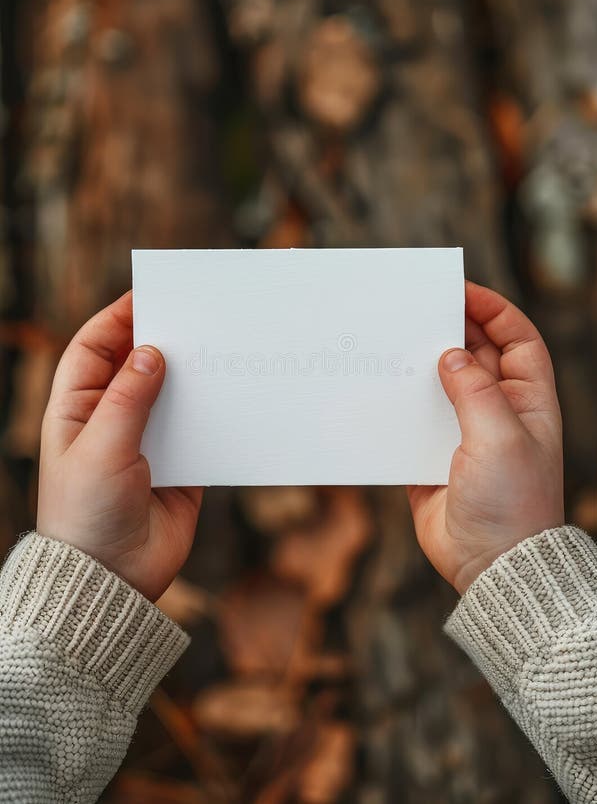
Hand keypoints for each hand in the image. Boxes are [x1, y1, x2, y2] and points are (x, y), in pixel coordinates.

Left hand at [37, 291, 202, 601]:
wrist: (113, 581)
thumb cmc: (86, 514)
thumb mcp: (101, 449)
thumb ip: (128, 399)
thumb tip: (152, 351)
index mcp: (78, 409)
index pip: (95, 348)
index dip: (118, 317)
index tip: (151, 294)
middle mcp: (113, 419)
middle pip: (139, 364)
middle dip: (166, 340)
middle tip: (200, 316)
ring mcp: (148, 442)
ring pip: (174, 394)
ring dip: (197, 375)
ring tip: (225, 351)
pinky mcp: (181, 465)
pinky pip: (202, 429)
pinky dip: (218, 413)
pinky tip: (238, 397)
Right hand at [407, 281, 563, 594]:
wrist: (490, 566)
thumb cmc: (512, 503)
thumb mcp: (500, 437)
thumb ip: (474, 390)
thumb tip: (450, 353)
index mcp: (527, 401)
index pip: (517, 340)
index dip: (493, 310)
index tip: (460, 291)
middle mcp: (497, 411)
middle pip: (474, 354)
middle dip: (449, 330)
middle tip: (414, 310)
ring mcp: (463, 433)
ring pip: (440, 384)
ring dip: (418, 365)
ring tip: (390, 344)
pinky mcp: (431, 456)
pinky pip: (412, 419)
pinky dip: (396, 404)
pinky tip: (376, 391)